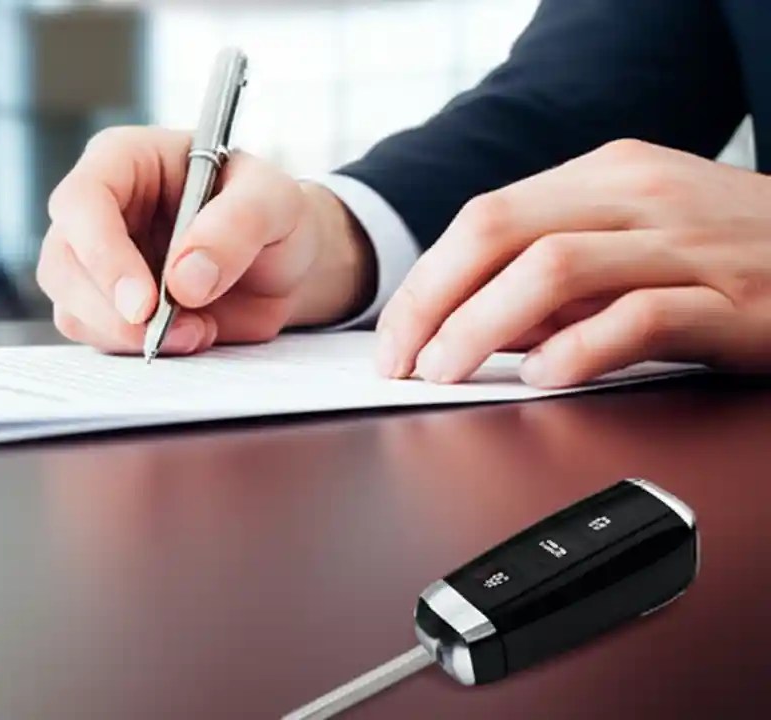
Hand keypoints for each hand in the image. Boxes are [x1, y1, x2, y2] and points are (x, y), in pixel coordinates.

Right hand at [38, 127, 375, 354]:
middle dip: (109, 309)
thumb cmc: (272, 214)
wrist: (283, 265)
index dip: (102, 252)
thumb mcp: (275, 201)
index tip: (143, 302)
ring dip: (128, 335)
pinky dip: (138, 349)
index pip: (83, 200)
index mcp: (125, 161)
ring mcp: (97, 263)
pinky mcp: (107, 307)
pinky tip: (189, 336)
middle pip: (62, 261)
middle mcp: (99, 210)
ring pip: (72, 307)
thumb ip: (238, 226)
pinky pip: (98, 337)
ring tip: (197, 330)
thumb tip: (186, 278)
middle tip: (167, 332)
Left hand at [377, 139, 770, 386]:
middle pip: (497, 232)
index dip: (424, 281)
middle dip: (432, 303)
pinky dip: (575, 351)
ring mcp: (685, 245)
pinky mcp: (730, 302)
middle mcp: (639, 197)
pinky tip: (543, 378)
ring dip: (481, 327)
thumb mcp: (634, 239)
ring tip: (449, 373)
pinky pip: (636, 318)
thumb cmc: (730, 255)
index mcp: (606, 176)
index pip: (482, 217)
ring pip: (552, 269)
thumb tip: (466, 324)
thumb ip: (554, 273)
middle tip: (403, 361)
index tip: (393, 337)